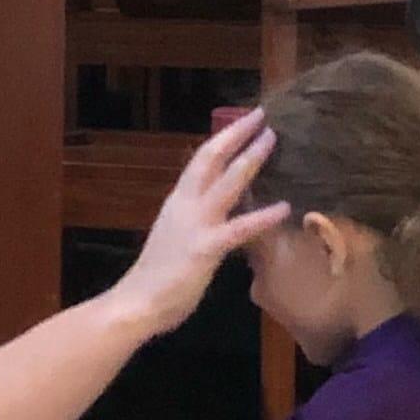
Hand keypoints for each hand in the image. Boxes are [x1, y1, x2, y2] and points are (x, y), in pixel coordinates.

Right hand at [118, 110, 291, 336]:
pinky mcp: (206, 248)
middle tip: (262, 116)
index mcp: (178, 201)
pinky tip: (283, 207)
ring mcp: (195, 224)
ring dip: (250, 158)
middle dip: (236, 134)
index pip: (201, 159)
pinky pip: (239, 228)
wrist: (136, 303)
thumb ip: (194, 218)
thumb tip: (212, 208)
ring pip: (226, 182)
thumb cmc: (155, 276)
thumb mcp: (176, 235)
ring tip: (272, 140)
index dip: (223, 136)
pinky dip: (263, 216)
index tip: (244, 120)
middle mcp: (185, 204)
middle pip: (211, 157)